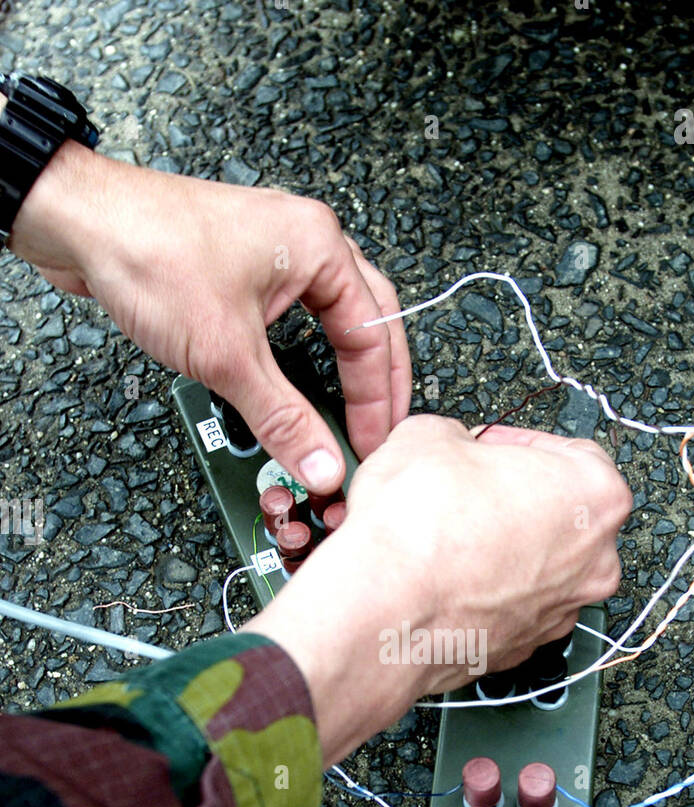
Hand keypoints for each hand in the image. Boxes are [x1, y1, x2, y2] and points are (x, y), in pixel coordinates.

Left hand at [8, 138, 410, 493]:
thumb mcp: (227, 354)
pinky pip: (289, 315)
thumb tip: (321, 462)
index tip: (371, 444)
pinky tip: (294, 378)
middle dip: (375, 381)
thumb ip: (282, 416)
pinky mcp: (239, 267)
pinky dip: (299, 353)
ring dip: (340, 363)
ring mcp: (271, 251)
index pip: (373, 334)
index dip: (376, 400)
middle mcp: (304, 240)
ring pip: (329, 315)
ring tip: (348, 408)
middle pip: (366, 319)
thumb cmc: (149, 254)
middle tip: (379, 431)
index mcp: (320, 245)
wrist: (79, 222)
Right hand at [243, 415, 632, 764]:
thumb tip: (450, 446)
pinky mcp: (524, 649)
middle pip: (561, 517)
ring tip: (450, 538)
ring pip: (539, 569)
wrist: (385, 611)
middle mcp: (594, 560)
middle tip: (468, 492)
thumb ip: (457, 437)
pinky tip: (447, 579)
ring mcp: (561, 611)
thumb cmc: (418, 529)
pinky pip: (512, 608)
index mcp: (595, 494)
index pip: (571, 455)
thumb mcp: (428, 436)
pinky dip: (486, 594)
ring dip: (503, 551)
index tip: (489, 450)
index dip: (518, 446)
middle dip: (515, 501)